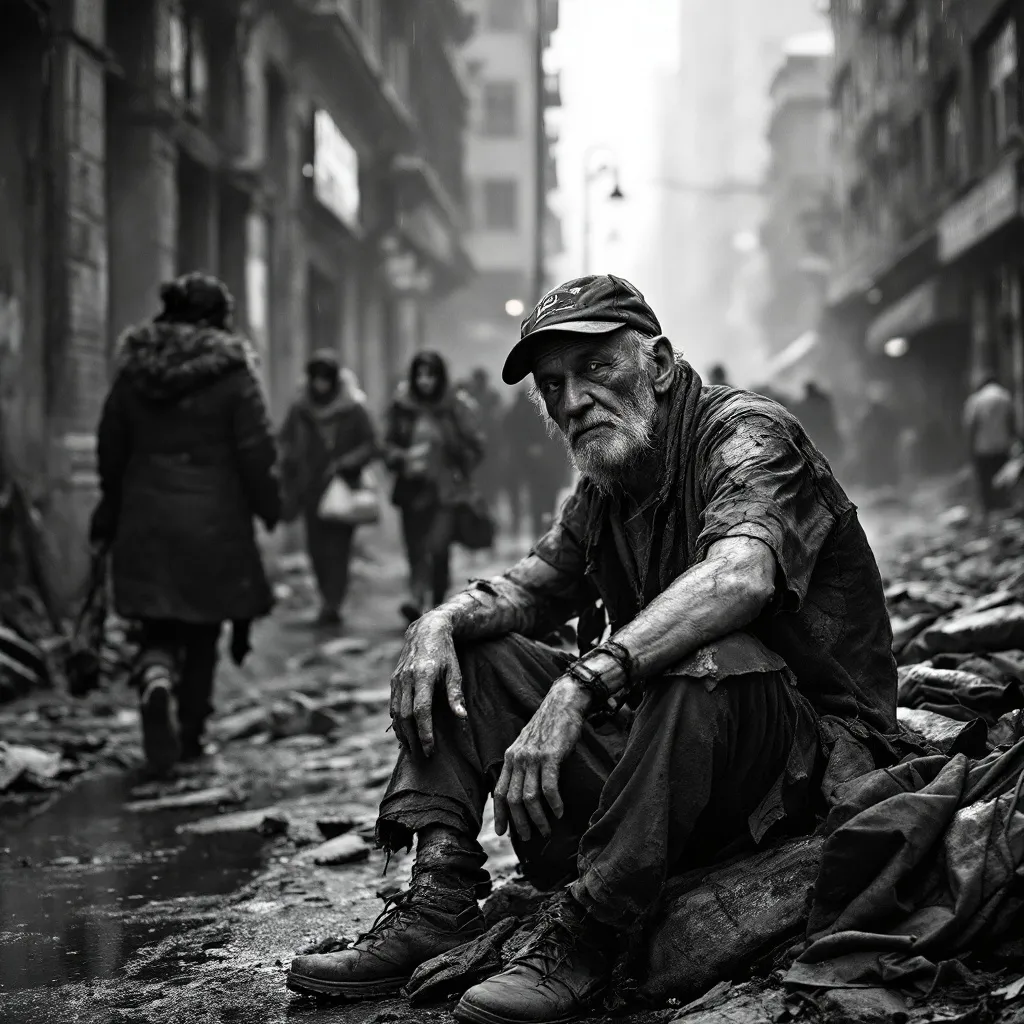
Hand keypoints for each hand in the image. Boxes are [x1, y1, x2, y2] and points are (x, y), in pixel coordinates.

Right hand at [389, 612, 465, 756]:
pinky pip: (392, 705)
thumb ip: (455, 694)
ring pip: (396, 712)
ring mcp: (397, 679)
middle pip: (406, 715)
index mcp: (423, 675)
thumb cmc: (445, 652)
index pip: (421, 710)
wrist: (426, 630)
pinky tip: (403, 732)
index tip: (430, 749)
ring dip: (402, 732)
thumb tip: (462, 718)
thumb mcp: (454, 670)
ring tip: (411, 748)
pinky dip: (396, 721)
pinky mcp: (393, 680)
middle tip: (421, 755)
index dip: (425, 732)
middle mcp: (407, 678)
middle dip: (412, 738)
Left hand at [494, 679, 590, 841]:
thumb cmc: (549, 726)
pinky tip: (559, 812)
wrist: (562, 703)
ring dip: (538, 819)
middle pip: (512, 799)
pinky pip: (549, 787)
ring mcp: (533, 757)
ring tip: (546, 831)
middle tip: (528, 838)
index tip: (502, 832)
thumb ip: (522, 764)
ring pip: (529, 797)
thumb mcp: (527, 744)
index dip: (500, 814)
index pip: (499, 791)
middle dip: (519, 823)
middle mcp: (518, 758)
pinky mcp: (550, 756)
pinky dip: (553, 804)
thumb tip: (523, 790)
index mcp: (510, 757)